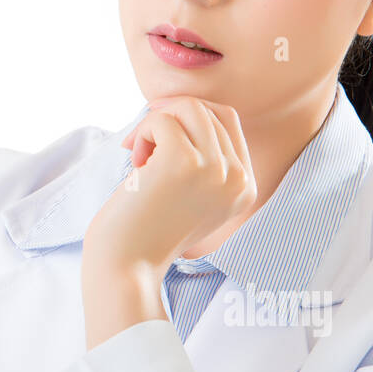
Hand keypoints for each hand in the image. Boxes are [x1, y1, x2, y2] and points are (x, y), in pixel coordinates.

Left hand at [83, 95, 257, 289]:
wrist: (127, 267)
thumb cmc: (148, 230)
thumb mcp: (192, 195)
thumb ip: (204, 159)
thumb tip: (183, 104)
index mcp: (245, 188)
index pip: (228, 121)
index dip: (190, 117)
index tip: (160, 134)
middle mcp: (238, 179)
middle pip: (209, 110)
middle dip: (169, 119)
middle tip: (143, 148)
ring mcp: (215, 169)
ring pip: (188, 107)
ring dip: (154, 124)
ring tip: (140, 157)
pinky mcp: (184, 162)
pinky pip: (161, 120)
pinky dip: (141, 133)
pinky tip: (134, 164)